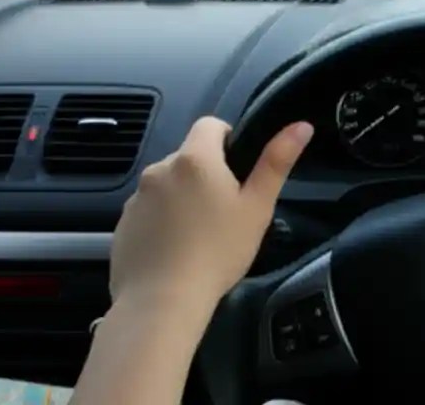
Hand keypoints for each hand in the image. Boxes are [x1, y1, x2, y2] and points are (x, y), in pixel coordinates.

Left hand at [109, 117, 313, 310]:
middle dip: (206, 174)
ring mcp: (137, 196)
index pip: (210, 124)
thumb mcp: (257, 207)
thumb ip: (277, 162)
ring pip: (168, 184)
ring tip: (198, 235)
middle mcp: (160, 168)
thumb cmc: (218, 251)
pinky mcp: (122, 222)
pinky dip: (161, 220)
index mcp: (195, 158)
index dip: (228, 139)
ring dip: (182, 197)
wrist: (163, 300)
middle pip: (189, 157)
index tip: (239, 171)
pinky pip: (148, 210)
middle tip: (224, 211)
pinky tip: (174, 249)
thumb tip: (302, 126)